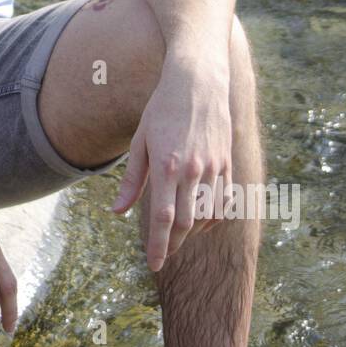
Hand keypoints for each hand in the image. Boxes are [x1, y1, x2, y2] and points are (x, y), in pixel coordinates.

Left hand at [111, 56, 232, 270]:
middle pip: (186, 222)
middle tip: (163, 254)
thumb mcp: (140, 142)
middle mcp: (194, 170)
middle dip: (174, 244)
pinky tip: (200, 220)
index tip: (153, 263)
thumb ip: (132, 181)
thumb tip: (118, 212)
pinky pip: (225, 201)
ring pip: (207, 215)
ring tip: (178, 236)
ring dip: (192, 232)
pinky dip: (213, 217)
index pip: (163, 218)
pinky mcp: (227, 163)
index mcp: (167, 166)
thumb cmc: (161, 110)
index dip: (158, 245)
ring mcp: (214, 167)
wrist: (197, 82)